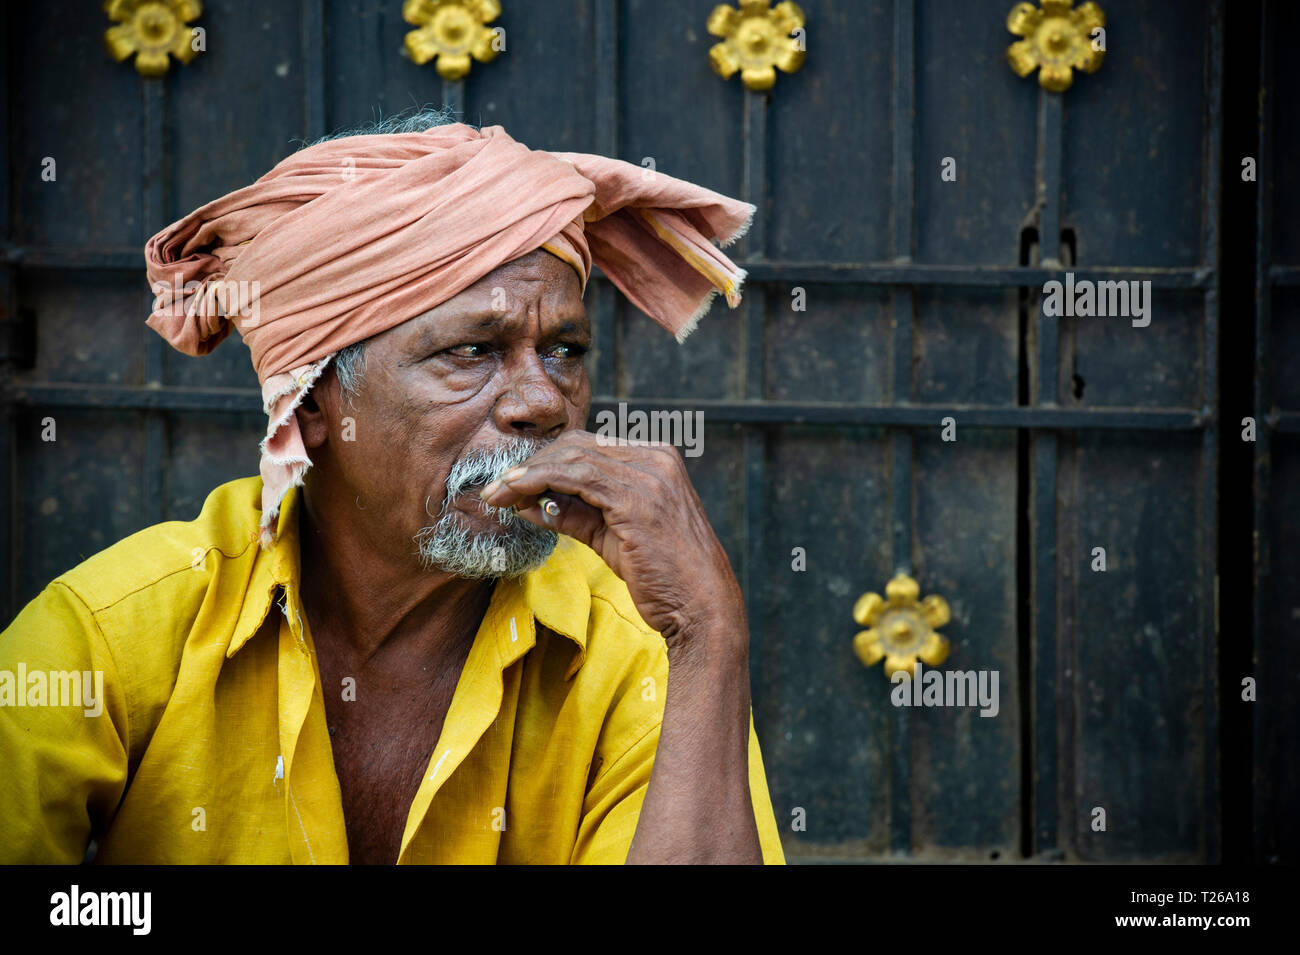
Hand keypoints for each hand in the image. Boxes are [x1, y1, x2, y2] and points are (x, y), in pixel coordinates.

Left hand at [479, 430, 745, 647]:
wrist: (701, 608)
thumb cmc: (662, 578)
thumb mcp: (612, 538)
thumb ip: (575, 514)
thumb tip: (531, 503)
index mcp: (656, 460)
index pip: (589, 447)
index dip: (545, 462)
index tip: (511, 483)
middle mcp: (655, 458)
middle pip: (577, 445)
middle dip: (531, 464)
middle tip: (496, 488)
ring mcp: (649, 473)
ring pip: (572, 457)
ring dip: (527, 474)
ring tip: (496, 493)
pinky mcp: (637, 497)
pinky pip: (576, 476)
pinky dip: (539, 482)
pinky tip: (516, 496)